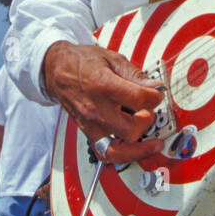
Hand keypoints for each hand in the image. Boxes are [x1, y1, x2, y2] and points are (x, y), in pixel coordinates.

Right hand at [44, 41, 165, 164]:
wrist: (56, 70)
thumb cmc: (82, 63)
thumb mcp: (112, 59)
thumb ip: (135, 75)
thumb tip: (155, 87)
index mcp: (103, 85)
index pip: (138, 99)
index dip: (155, 97)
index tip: (157, 93)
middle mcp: (95, 109)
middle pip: (131, 128)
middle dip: (147, 120)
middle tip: (149, 110)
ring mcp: (90, 124)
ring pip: (119, 150)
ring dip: (139, 147)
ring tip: (153, 143)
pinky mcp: (88, 133)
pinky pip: (105, 154)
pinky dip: (123, 156)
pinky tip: (136, 150)